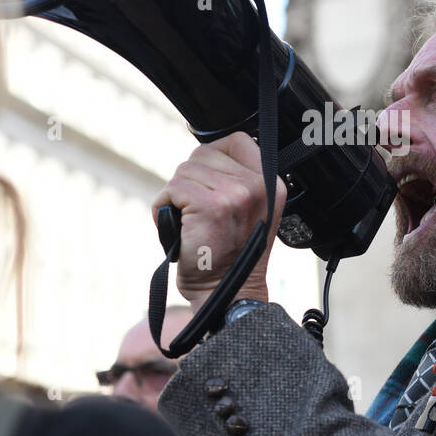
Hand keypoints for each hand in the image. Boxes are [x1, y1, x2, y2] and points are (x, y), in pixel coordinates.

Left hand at [152, 132, 286, 316]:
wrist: (228, 295)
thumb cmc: (231, 257)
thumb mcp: (250, 210)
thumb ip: (238, 180)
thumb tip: (204, 154)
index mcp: (271, 183)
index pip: (236, 140)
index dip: (213, 156)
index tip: (208, 183)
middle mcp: (258, 184)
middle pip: (204, 153)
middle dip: (192, 181)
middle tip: (200, 214)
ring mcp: (236, 193)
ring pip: (184, 171)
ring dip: (177, 197)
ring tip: (192, 225)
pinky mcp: (210, 205)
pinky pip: (172, 190)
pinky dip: (164, 210)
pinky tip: (181, 231)